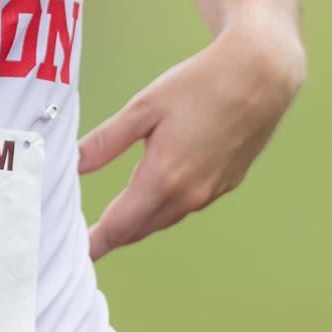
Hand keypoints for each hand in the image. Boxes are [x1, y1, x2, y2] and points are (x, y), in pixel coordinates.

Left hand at [77, 12, 303, 258]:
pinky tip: (154, 197)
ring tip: (113, 226)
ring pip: (165, 218)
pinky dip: (164, 208)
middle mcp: (189, 194)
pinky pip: (187, 205)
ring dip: (139, 223)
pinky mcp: (227, 183)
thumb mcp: (144, 107)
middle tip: (88, 242)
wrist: (260, 77)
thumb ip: (106, 141)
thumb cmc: (198, 85)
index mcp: (163, 178)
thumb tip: (72, 164)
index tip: (76, 254)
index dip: (96, 242)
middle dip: (113, 236)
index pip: (120, 225)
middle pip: (141, 228)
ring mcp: (211, 191)